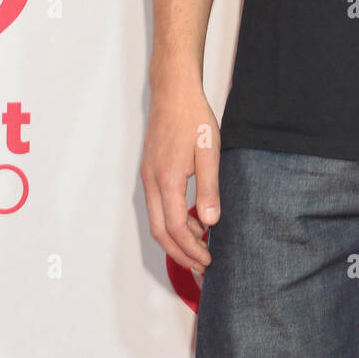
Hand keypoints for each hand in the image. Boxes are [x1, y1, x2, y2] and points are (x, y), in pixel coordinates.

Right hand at [141, 73, 220, 273]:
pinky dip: (172, 221)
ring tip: (201, 246)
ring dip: (176, 238)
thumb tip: (210, 222)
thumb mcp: (209, 151)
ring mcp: (148, 177)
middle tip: (201, 266)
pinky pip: (158, 206)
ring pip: (157, 220)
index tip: (208, 259)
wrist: (173, 91)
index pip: (176, 227)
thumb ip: (209, 187)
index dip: (191, 248)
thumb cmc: (193, 116)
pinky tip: (192, 219)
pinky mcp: (150, 171)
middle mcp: (152, 182)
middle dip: (180, 254)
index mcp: (167, 179)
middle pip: (160, 232)